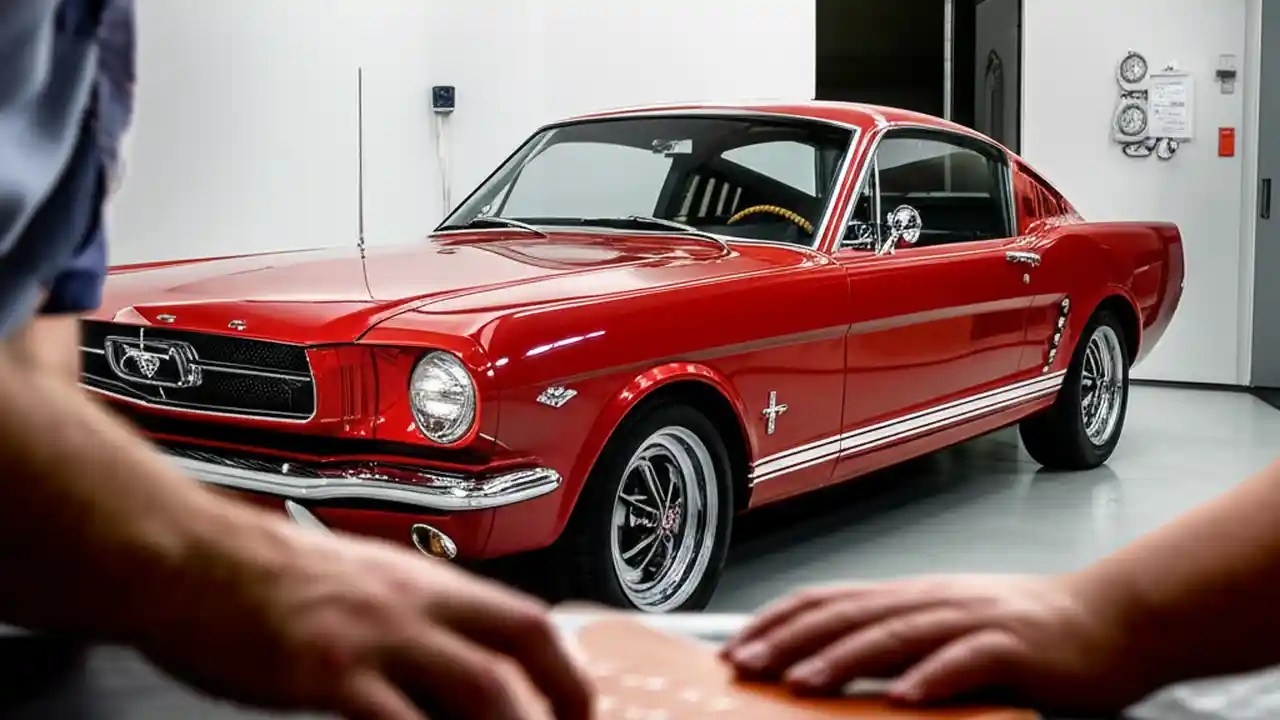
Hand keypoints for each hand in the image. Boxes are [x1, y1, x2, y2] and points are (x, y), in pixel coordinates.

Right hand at [137, 514, 593, 719]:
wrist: (184, 554)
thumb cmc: (255, 571)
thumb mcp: (355, 584)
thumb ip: (406, 621)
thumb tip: (444, 668)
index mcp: (423, 582)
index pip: (526, 619)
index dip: (565, 668)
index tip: (580, 706)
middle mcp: (412, 603)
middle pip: (521, 647)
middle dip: (561, 699)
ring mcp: (374, 637)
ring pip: (481, 688)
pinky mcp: (327, 670)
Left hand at [720, 574, 1145, 713]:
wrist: (1112, 619)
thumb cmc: (1027, 631)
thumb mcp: (947, 626)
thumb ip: (896, 639)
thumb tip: (832, 661)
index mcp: (912, 597)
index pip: (830, 599)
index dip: (779, 619)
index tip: (736, 644)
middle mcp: (933, 601)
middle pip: (850, 614)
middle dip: (791, 640)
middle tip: (746, 665)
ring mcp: (973, 621)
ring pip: (897, 634)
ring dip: (844, 658)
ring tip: (802, 681)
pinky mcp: (1015, 647)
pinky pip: (969, 661)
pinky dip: (933, 677)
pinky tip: (904, 696)